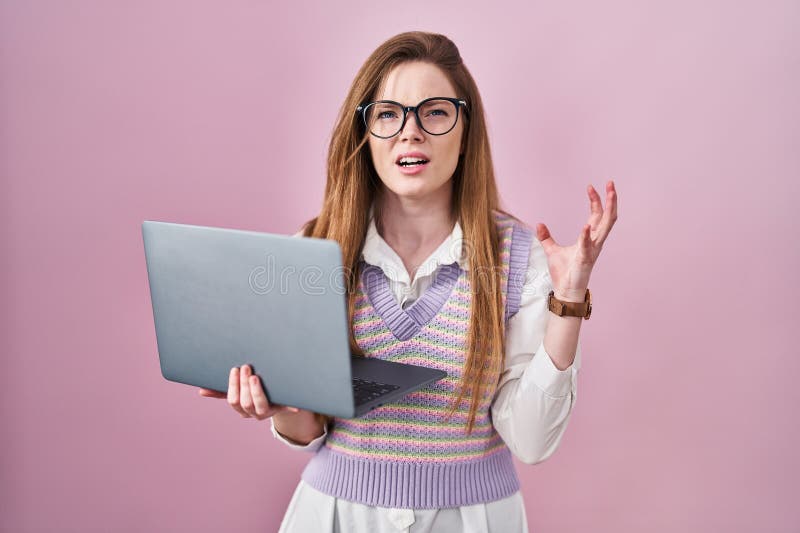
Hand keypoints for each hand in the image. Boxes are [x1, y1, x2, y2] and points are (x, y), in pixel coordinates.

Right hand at [198, 364, 299, 419]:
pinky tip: (295, 404)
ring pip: (260, 406)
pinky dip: (290, 406)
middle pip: (245, 403)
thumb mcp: (239, 390)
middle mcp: (254, 412)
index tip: (235, 370)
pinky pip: (286, 408)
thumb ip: (221, 391)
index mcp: (242, 408)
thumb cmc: (253, 391)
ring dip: (257, 391)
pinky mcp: (284, 408)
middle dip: (244, 385)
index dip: (233, 386)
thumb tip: (201, 391)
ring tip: (256, 376)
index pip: (233, 400)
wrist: (278, 400)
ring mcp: (269, 412)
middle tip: (246, 367)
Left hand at [536, 180, 617, 300]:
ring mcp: (592, 250)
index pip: (597, 215)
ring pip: (606, 227)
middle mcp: (595, 242)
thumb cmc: (564, 272)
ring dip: (608, 210)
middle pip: (608, 217)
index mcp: (590, 238)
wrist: (565, 290)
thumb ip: (546, 237)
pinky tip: (585, 226)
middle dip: (611, 200)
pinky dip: (587, 236)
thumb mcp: (552, 250)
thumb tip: (539, 224)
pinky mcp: (585, 260)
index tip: (590, 186)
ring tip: (609, 195)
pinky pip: (588, 246)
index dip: (595, 200)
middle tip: (611, 182)